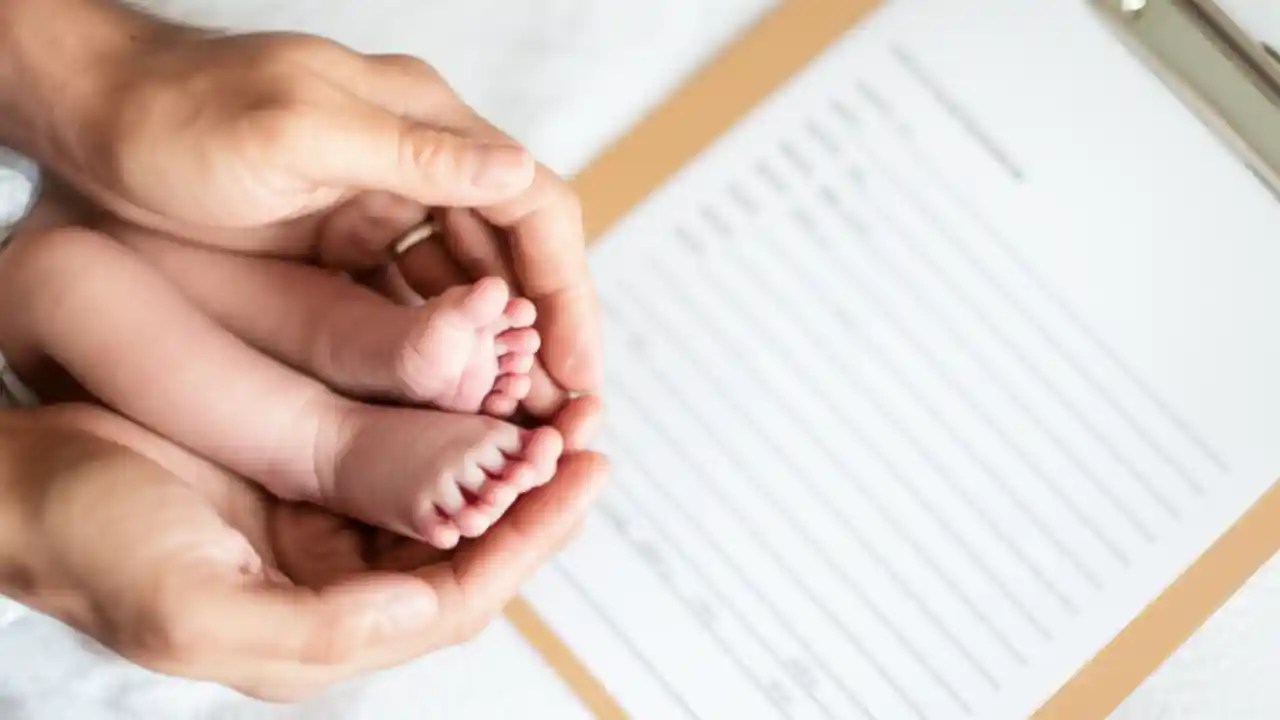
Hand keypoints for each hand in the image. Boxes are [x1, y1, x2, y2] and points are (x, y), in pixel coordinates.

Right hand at [0, 398, 604, 700]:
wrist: (14, 478)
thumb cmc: (85, 547)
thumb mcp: (194, 608)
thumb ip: (324, 629)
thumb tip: (437, 607)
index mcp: (326, 626)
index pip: (462, 591)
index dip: (531, 536)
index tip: (583, 471)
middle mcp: (341, 579)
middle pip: (472, 541)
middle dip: (536, 485)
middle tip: (585, 421)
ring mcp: (329, 519)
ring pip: (448, 490)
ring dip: (505, 444)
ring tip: (553, 393)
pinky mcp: (311, 465)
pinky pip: (404, 444)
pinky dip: (451, 413)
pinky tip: (481, 373)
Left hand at [50, 24, 600, 399]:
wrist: (90, 124)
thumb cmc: (179, 114)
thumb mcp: (296, 132)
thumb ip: (412, 153)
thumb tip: (519, 169)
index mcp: (424, 125)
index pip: (534, 206)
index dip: (569, 290)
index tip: (579, 371)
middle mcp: (417, 168)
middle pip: (514, 258)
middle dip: (544, 339)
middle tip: (555, 420)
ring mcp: (381, 212)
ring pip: (469, 291)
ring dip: (496, 356)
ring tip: (512, 427)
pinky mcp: (345, 252)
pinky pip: (412, 310)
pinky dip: (438, 357)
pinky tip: (447, 406)